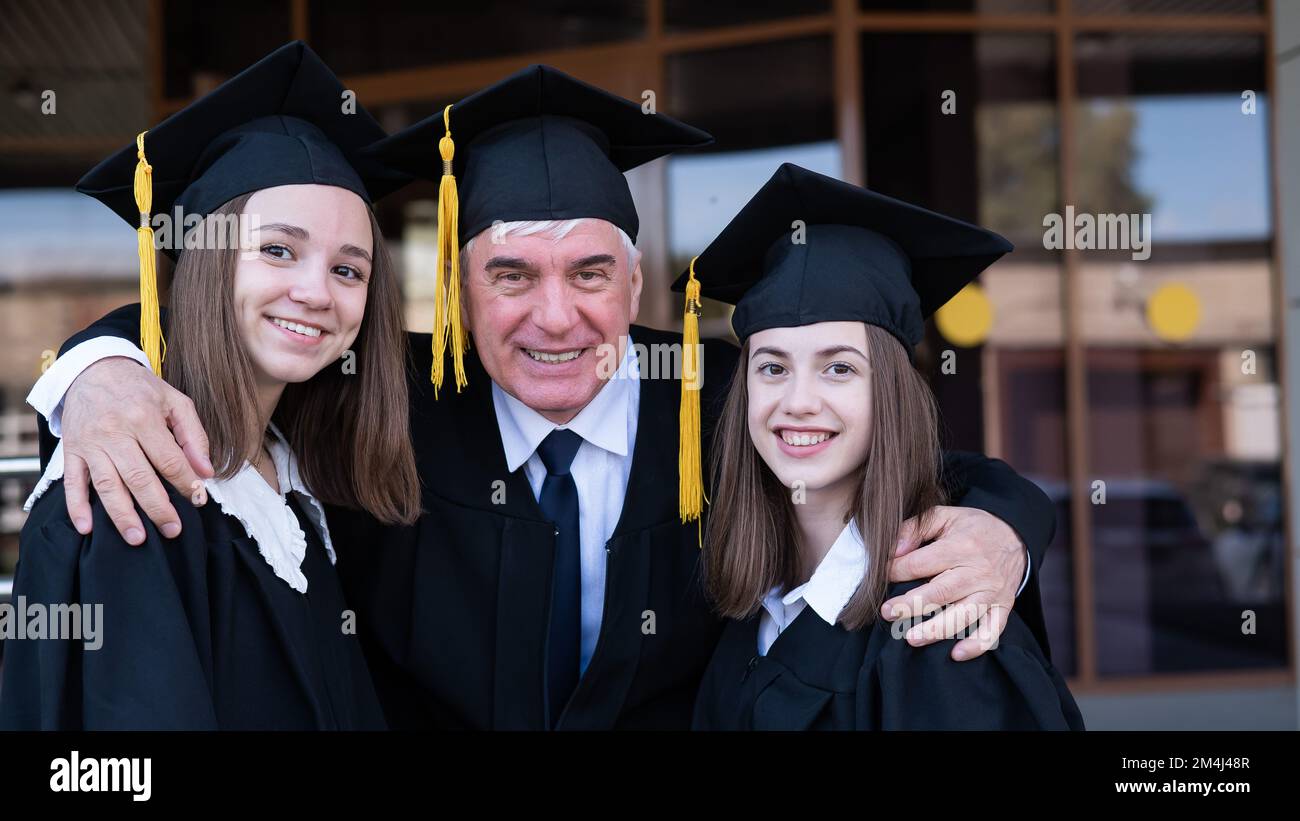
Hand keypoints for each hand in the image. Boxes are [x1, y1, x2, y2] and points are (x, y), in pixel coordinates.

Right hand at [61, 357, 212, 543]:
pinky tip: (87, 528)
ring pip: (106, 485)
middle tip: (173, 530)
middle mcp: (114, 432)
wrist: (94, 370)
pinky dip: (77, 507)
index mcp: (144, 418)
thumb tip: (206, 471)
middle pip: (138, 477)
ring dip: (121, 515)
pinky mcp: (72, 451)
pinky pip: (72, 482)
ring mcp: (90, 443)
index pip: (169, 460)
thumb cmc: (141, 389)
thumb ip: (194, 435)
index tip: (198, 500)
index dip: (185, 483)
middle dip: (158, 508)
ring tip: (137, 539)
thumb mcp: (175, 401)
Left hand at [880, 505, 1025, 661]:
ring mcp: (991, 592)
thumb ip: (916, 528)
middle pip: (940, 593)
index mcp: (961, 546)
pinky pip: (993, 631)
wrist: (1015, 535)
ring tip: (911, 638)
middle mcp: (977, 572)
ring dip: (936, 630)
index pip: (921, 563)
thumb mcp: (944, 516)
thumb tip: (893, 550)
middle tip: (887, 612)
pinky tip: (956, 654)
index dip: (896, 570)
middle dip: (910, 605)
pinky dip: (977, 645)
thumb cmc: (972, 528)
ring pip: (963, 616)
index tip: (880, 577)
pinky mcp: (1003, 607)